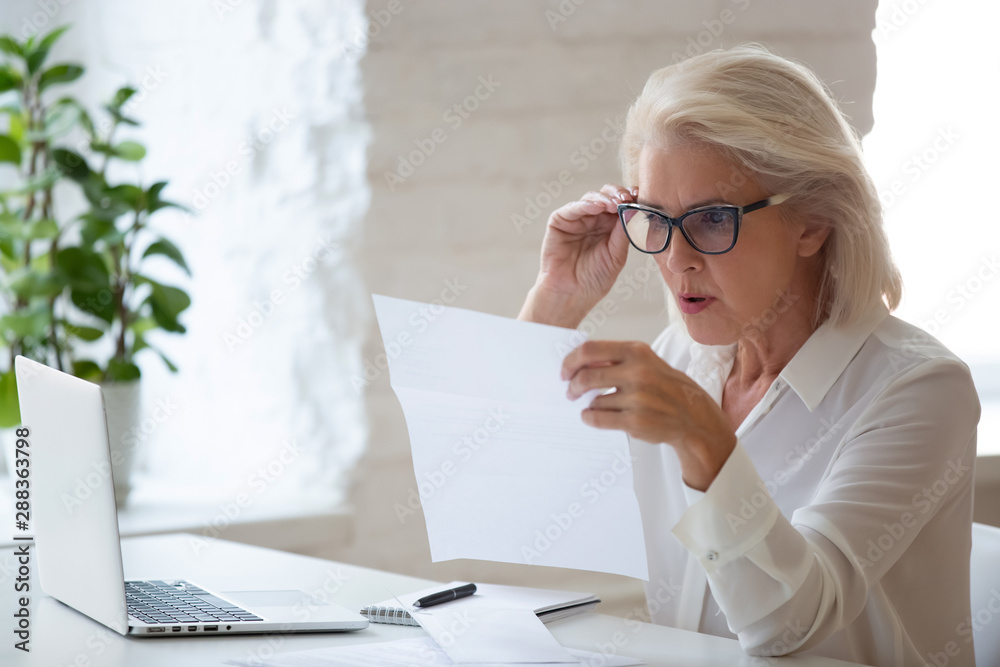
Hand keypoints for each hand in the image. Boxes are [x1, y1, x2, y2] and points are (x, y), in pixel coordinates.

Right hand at [518, 184, 635, 327]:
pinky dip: (586, 204)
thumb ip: (623, 233)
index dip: (631, 199)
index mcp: (609, 227)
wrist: (570, 296)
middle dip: (619, 195)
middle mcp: (593, 220)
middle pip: (607, 196)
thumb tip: (635, 210)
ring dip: (605, 198)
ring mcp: (576, 219)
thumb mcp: (616, 255)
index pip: (622, 205)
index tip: (640, 197)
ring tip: (615, 204)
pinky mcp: (559, 222)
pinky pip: (573, 208)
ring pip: (592, 198)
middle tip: (628, 198)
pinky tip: (598, 207)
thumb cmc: (593, 280)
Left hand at [562, 340, 737, 490]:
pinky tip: (591, 416)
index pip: (589, 350)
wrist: (694, 416)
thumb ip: (615, 359)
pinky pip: (598, 418)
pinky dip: (590, 418)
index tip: (565, 371)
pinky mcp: (636, 421)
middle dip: (573, 386)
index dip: (570, 361)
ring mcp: (637, 398)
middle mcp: (637, 372)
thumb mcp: (645, 362)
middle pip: (586, 376)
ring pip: (593, 400)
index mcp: (636, 351)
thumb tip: (578, 362)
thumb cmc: (665, 386)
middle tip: (570, 392)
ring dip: (587, 404)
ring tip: (594, 406)